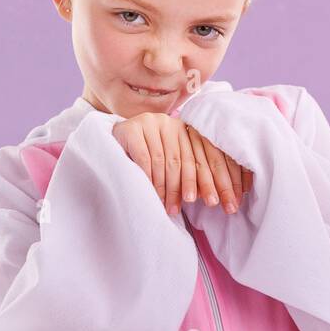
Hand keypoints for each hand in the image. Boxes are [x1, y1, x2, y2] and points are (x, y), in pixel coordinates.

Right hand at [112, 112, 252, 216]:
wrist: (111, 141)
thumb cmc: (145, 158)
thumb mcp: (169, 161)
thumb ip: (187, 172)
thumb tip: (211, 197)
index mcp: (185, 129)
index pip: (204, 153)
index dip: (213, 178)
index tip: (218, 202)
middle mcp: (169, 122)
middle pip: (186, 159)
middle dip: (192, 186)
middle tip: (194, 207)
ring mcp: (149, 123)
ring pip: (166, 161)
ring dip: (169, 188)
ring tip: (171, 208)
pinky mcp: (131, 129)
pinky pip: (145, 158)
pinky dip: (150, 178)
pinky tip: (153, 194)